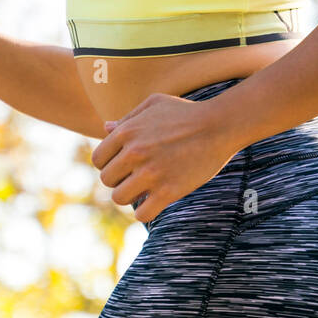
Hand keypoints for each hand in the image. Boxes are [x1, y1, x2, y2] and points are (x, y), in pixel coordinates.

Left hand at [91, 92, 244, 223]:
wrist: (219, 126)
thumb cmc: (187, 112)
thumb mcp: (155, 104)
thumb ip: (128, 117)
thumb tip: (106, 129)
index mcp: (127, 132)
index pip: (98, 160)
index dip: (108, 164)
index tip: (124, 165)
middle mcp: (134, 153)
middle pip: (107, 180)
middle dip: (119, 180)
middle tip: (136, 177)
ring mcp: (151, 173)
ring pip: (120, 198)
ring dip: (130, 197)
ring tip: (145, 190)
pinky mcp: (168, 191)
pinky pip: (142, 214)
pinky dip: (145, 212)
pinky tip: (155, 202)